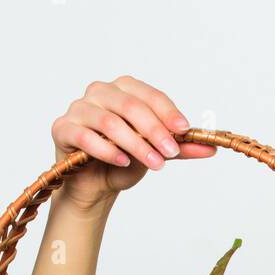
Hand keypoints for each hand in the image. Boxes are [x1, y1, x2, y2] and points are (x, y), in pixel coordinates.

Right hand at [50, 75, 217, 210]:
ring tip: (154, 162)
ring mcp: (79, 108)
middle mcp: (100, 92)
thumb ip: (180, 148)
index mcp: (124, 89)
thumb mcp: (156, 153)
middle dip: (154, 130)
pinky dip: (107, 150)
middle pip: (130, 105)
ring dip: (135, 144)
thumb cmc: (123, 161)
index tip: (185, 130)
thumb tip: (211, 147)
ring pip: (110, 122)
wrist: (94, 185)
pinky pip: (85, 137)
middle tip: (171, 152)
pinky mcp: (62, 128)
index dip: (168, 112)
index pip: (149, 95)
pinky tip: (123, 162)